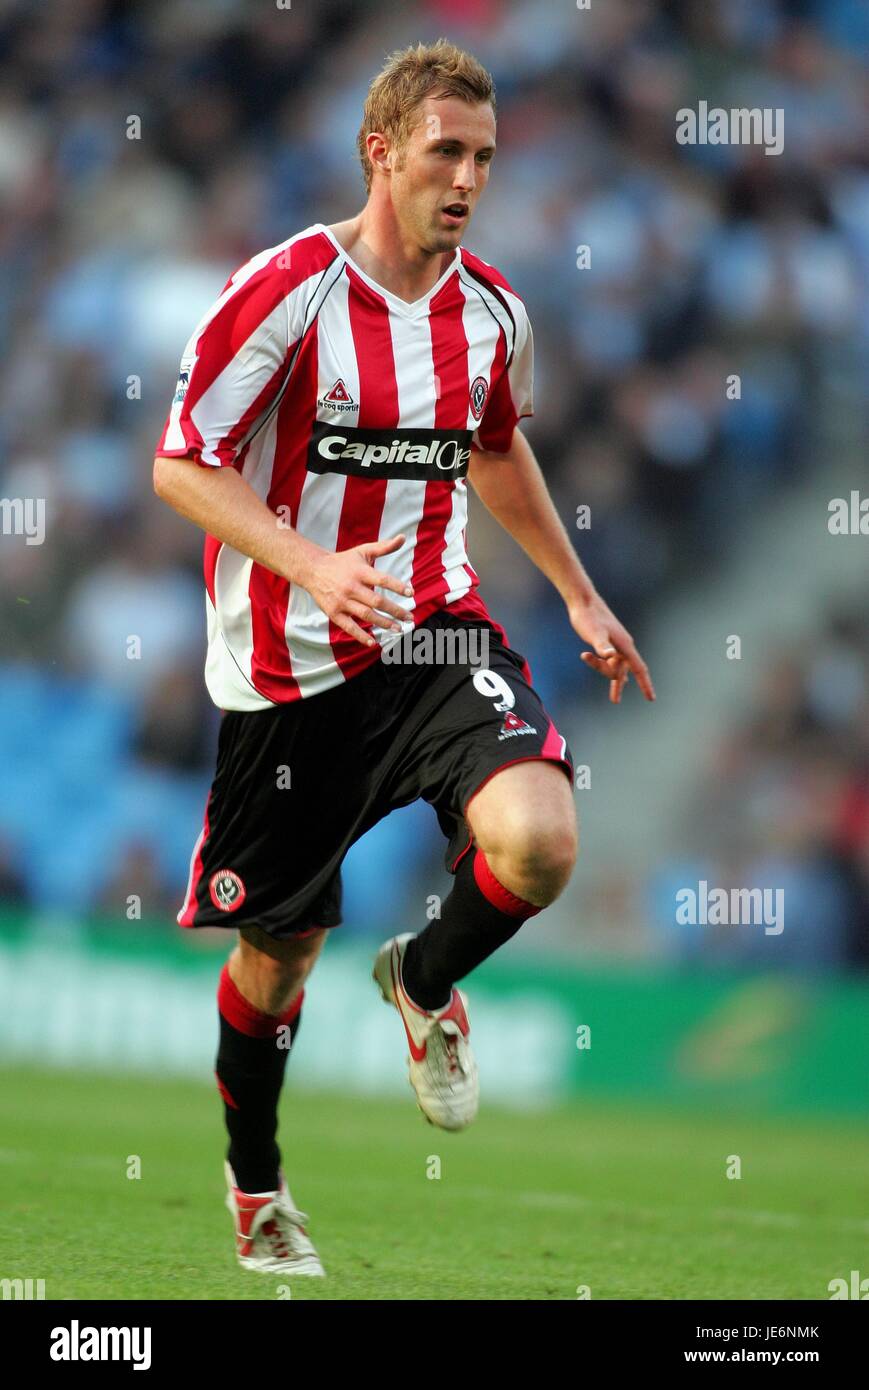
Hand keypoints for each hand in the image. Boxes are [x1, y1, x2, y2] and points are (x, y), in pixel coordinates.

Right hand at [300, 533, 412, 647]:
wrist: (313, 570)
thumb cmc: (343, 561)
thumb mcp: (362, 551)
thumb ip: (384, 547)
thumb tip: (402, 538)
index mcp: (360, 571)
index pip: (382, 579)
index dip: (397, 586)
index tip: (411, 593)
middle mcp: (351, 587)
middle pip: (377, 601)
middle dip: (395, 611)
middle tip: (410, 618)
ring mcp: (342, 601)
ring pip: (366, 615)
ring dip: (384, 623)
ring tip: (398, 629)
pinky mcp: (334, 613)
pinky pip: (349, 627)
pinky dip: (361, 635)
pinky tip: (373, 642)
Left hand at [567, 591, 654, 704]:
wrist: (583, 601)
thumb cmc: (589, 617)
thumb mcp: (595, 633)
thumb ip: (602, 646)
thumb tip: (611, 655)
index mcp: (624, 645)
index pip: (639, 669)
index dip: (646, 685)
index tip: (651, 699)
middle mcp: (623, 646)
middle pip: (623, 671)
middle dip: (616, 683)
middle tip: (610, 693)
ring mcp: (616, 644)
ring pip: (616, 667)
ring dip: (609, 676)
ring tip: (612, 696)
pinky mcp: (607, 642)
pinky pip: (612, 662)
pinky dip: (608, 670)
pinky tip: (619, 681)